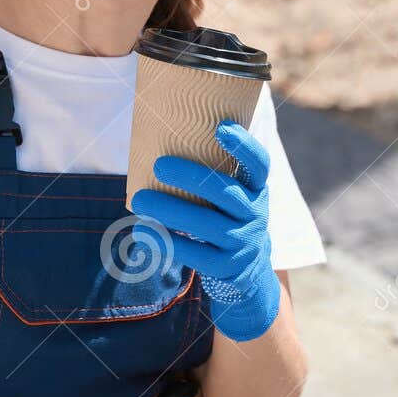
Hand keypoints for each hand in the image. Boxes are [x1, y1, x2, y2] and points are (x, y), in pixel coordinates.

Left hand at [129, 118, 278, 342]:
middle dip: (191, 176)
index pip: (259, 164)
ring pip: (206, 224)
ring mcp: (243, 242)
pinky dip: (167, 241)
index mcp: (256, 189)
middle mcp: (255, 214)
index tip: (221, 128)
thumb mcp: (231, 194)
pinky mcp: (226, 266)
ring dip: (170, 210)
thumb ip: (211, 172)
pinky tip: (144, 231)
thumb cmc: (224, 216)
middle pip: (225, 192)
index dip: (244, 146)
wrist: (245, 268)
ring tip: (139, 200)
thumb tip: (161, 138)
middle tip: (159, 164)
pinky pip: (195, 254)